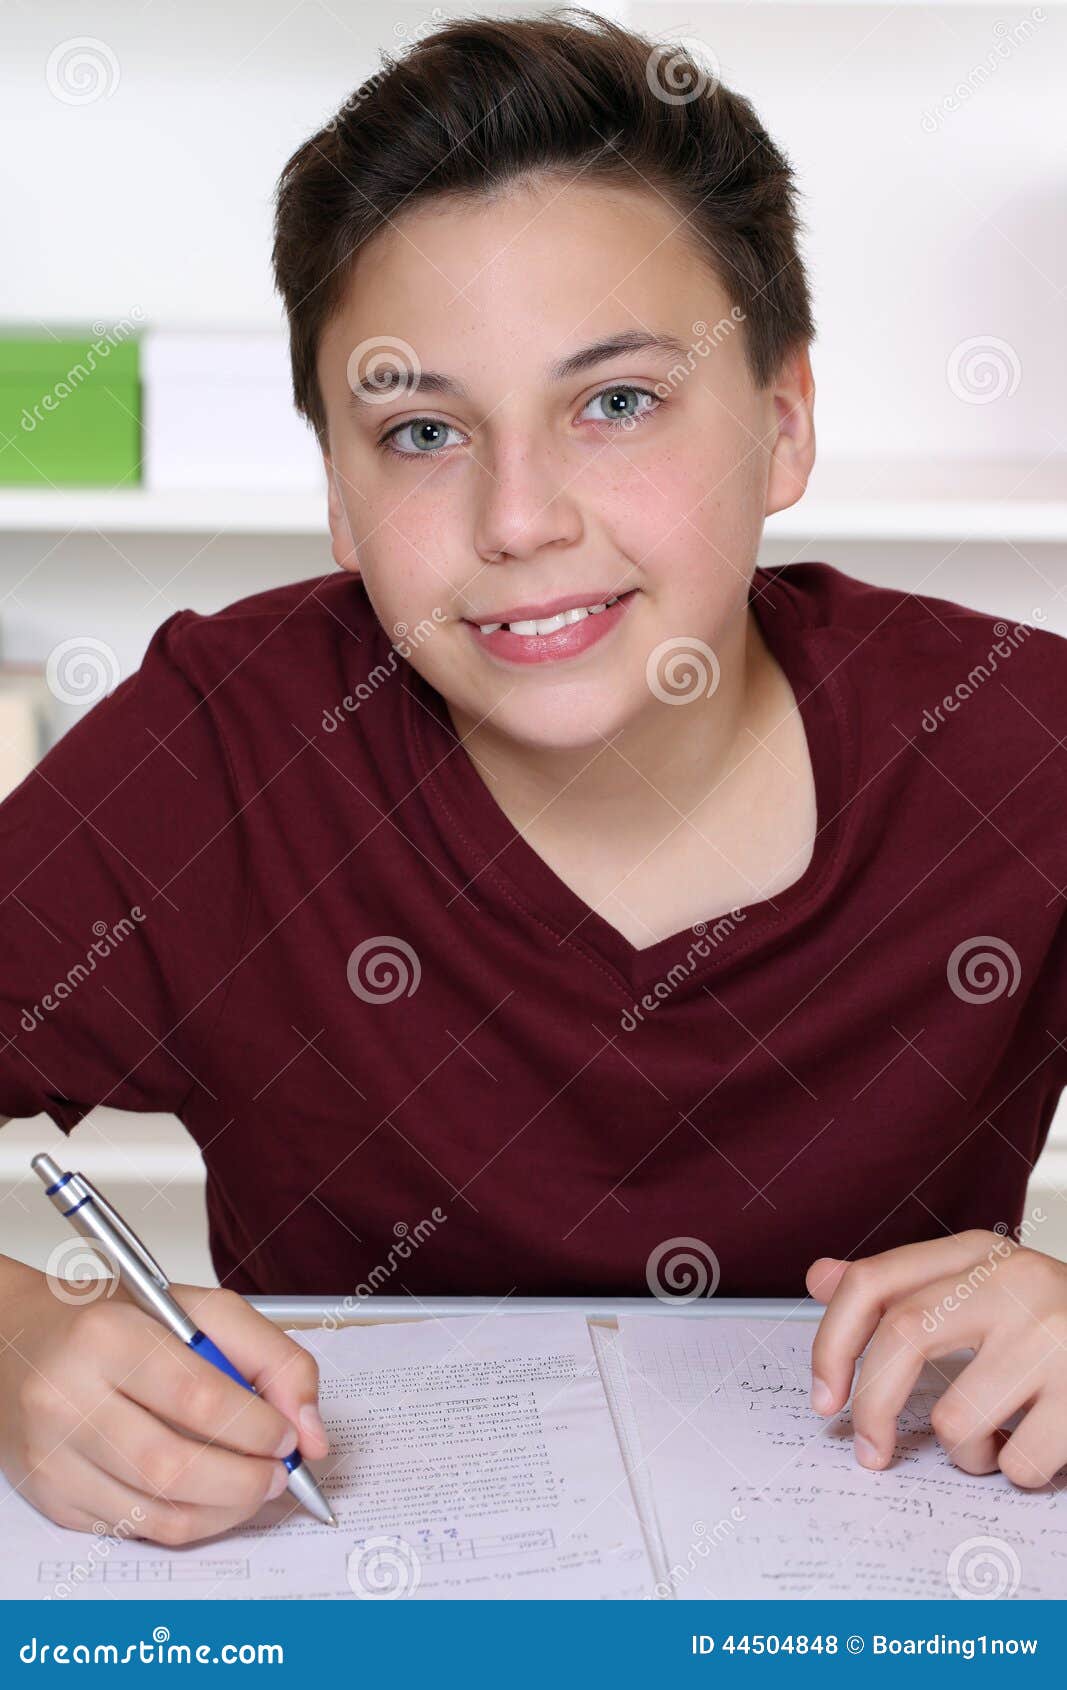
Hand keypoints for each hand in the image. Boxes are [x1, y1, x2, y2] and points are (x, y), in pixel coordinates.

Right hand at [0, 1275, 330, 1543]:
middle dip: (247, 1481)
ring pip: (158, 1512)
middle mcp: (69, 1398)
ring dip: (225, 1510)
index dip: (258, 1428)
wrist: (20, 1340)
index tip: (289, 1435)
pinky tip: (205, 1496)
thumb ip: (271, 1356)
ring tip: (251, 1486)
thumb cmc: (114, 1320)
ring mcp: (53, 1455)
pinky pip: (134, 1530)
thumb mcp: (199, 1309)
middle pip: (177, 1468)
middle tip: (278, 1474)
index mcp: (108, 1337)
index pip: (200, 1399)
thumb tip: (311, 1428)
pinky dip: (186, 1522)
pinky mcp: (49, 1497)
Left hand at [805, 1230, 1066, 1487]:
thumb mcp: (985, 1286)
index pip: (873, 1283)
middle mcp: (1013, 1280)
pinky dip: (1016, 1471)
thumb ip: (906, 1286)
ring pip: (955, 1418)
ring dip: (966, 1452)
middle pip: (901, 1339)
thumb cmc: (1059, 1323)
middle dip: (872, 1407)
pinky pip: (1015, 1461)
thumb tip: (820, 1277)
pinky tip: (1040, 1446)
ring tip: (998, 1438)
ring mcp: (1054, 1333)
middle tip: (869, 1452)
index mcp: (978, 1252)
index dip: (832, 1344)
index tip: (824, 1397)